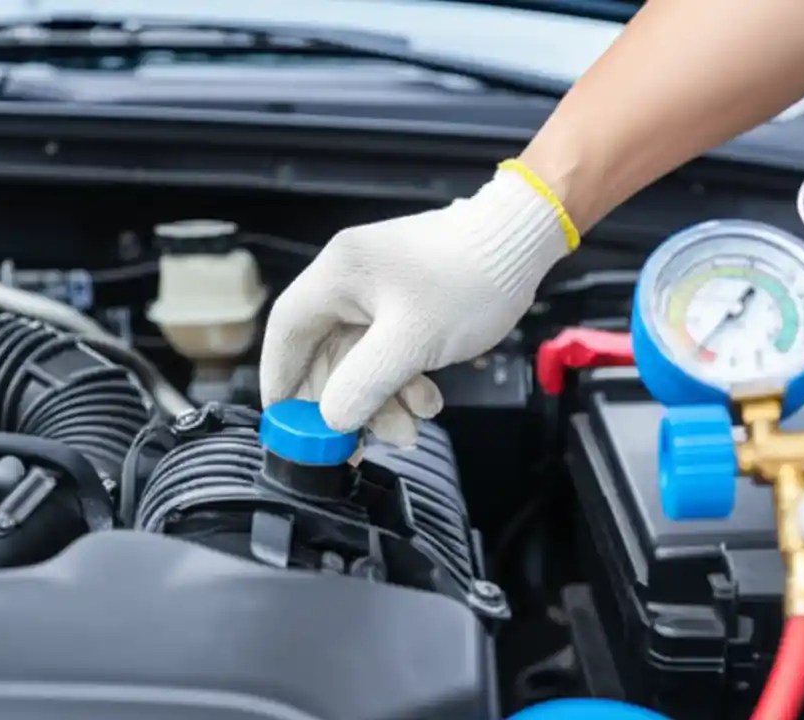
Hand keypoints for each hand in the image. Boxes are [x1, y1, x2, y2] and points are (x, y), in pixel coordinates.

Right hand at [261, 164, 570, 444]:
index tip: (283, 422)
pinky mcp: (408, 303)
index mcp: (338, 274)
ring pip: (362, 359)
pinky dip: (403, 382)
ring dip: (381, 398)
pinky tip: (428, 401)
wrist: (523, 243)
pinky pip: (390, 351)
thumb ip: (364, 383)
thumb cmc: (468, 280)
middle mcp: (351, 280)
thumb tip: (331, 419)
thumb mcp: (412, 341)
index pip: (287, 329)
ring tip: (410, 429)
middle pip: (326, 352)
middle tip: (356, 444)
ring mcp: (381, 292)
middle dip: (344, 401)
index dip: (280, 377)